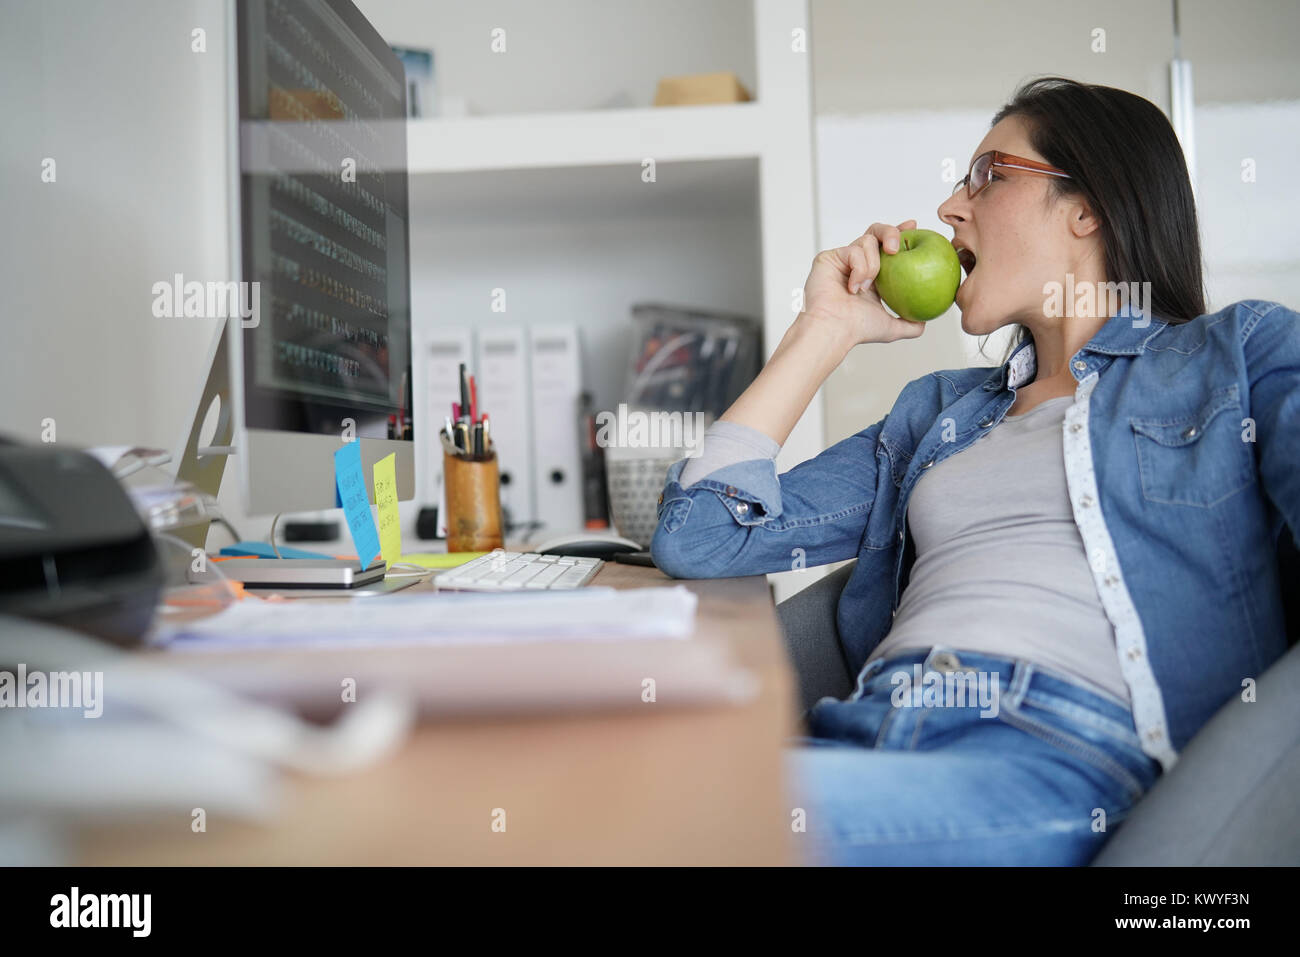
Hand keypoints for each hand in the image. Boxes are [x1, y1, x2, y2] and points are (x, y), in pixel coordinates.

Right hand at [800, 219, 927, 346]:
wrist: (834, 329)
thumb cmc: (857, 330)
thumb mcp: (892, 328)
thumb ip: (911, 324)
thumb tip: (925, 320)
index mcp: (871, 274)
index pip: (886, 246)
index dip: (900, 233)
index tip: (913, 226)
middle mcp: (856, 263)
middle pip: (876, 232)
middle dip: (891, 233)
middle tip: (896, 250)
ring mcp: (842, 259)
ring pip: (867, 241)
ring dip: (872, 265)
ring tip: (865, 288)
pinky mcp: (829, 257)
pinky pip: (853, 251)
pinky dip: (859, 269)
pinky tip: (852, 288)